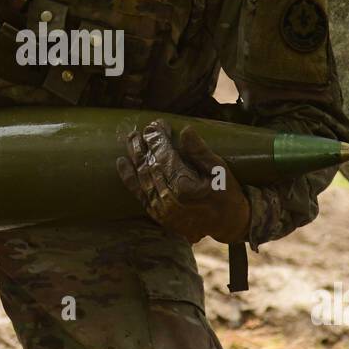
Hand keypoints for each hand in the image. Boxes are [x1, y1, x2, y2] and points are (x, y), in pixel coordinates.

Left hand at [116, 118, 250, 243]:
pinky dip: (129, 178)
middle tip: (143, 129)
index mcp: (184, 186)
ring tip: (131, 139)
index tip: (156, 124)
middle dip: (144, 144)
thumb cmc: (226, 193)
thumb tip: (185, 130)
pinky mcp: (157, 215)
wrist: (226, 224)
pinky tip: (122, 162)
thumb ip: (200, 151)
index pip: (164, 155)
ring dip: (135, 156)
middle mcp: (168, 199)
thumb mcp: (219, 170)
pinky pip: (139, 194)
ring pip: (142, 177)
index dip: (158, 138)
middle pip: (150, 165)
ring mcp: (160, 209)